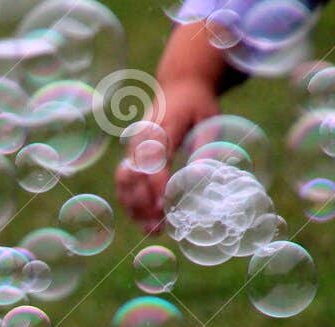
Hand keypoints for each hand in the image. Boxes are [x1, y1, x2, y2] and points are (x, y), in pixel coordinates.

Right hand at [115, 78, 219, 232]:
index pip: (153, 158)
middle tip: (160, 226)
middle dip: (144, 203)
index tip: (165, 206)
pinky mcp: (132, 158)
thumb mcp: (209, 119)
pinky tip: (145, 222)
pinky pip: (125, 184)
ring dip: (135, 208)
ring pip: (125, 182)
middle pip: (133, 175)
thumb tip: (201, 178)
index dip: (157, 183)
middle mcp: (140, 139)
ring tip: (153, 231)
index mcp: (160, 127)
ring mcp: (132, 149)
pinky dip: (132, 204)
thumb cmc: (197, 104)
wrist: (178, 87)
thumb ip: (205, 147)